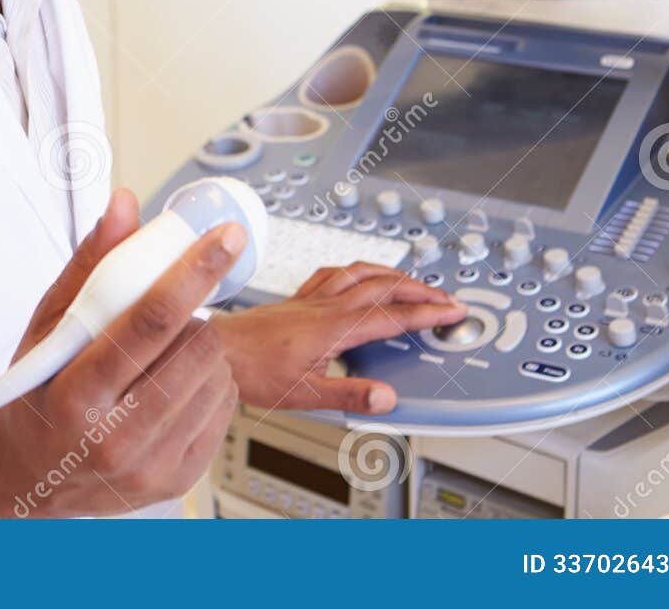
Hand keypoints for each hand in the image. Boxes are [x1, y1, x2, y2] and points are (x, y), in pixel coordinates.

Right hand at [0, 188, 240, 517]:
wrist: (23, 477)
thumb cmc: (34, 397)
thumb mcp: (48, 326)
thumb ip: (90, 263)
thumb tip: (125, 207)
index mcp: (76, 394)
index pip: (150, 321)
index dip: (194, 271)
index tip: (224, 238)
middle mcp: (113, 437)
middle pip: (196, 347)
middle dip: (193, 318)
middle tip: (164, 321)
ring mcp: (149, 465)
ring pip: (217, 375)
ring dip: (201, 351)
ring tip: (160, 358)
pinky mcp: (178, 479)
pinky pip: (225, 408)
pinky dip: (209, 383)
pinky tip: (172, 385)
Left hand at [213, 262, 465, 414]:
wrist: (215, 351)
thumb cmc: (251, 372)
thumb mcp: (303, 395)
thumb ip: (348, 394)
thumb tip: (385, 397)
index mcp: (333, 328)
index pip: (392, 316)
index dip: (427, 314)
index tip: (452, 311)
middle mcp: (325, 305)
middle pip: (384, 287)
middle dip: (420, 291)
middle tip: (445, 298)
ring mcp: (311, 297)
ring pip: (361, 272)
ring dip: (393, 275)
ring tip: (414, 283)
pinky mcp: (298, 298)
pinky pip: (336, 272)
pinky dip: (359, 270)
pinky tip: (360, 275)